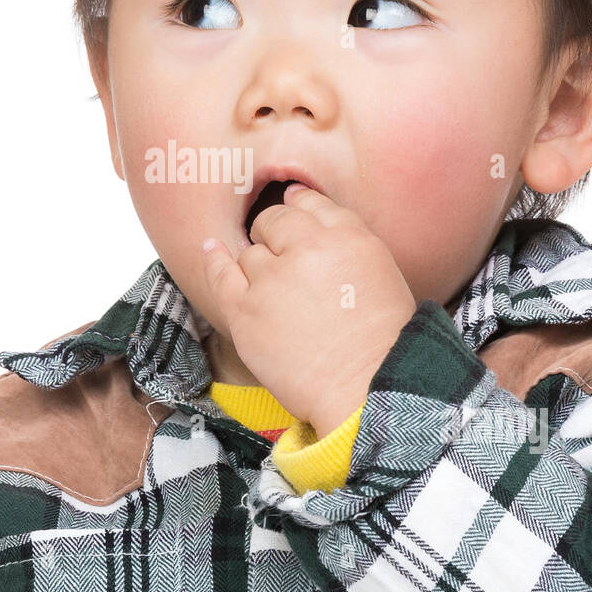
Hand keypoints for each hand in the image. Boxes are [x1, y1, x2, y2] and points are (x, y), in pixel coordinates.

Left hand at [200, 183, 416, 435]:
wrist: (365, 388)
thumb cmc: (380, 340)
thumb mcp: (381, 272)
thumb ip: (346, 240)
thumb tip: (314, 219)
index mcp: (347, 237)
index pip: (310, 203)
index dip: (298, 206)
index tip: (292, 209)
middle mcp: (306, 249)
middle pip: (275, 221)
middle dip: (276, 234)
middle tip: (284, 258)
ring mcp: (271, 279)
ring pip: (250, 252)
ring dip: (258, 264)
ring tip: (272, 288)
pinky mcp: (245, 310)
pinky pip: (220, 273)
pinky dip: (214, 259)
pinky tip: (210, 248)